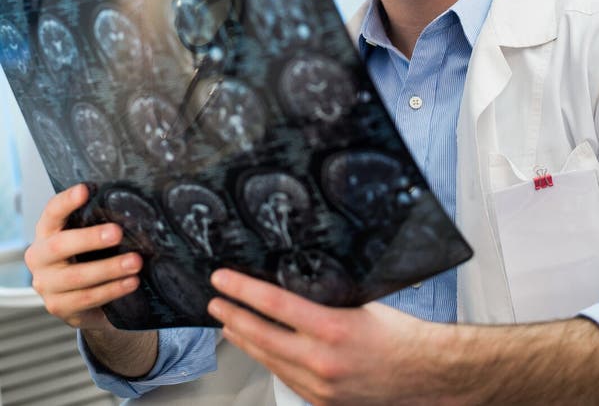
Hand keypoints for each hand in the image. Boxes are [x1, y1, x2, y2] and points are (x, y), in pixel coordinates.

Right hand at [24, 183, 142, 330]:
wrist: (77, 298)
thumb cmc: (85, 256)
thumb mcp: (86, 236)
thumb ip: (96, 221)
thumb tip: (131, 205)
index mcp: (46, 232)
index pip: (52, 212)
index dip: (67, 201)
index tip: (85, 189)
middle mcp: (39, 257)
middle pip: (60, 246)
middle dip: (90, 238)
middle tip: (117, 233)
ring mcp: (46, 284)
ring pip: (77, 276)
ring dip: (110, 269)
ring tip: (135, 262)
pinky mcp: (59, 306)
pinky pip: (87, 298)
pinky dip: (112, 290)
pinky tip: (131, 282)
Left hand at [208, 269, 458, 405]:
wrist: (425, 374)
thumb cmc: (399, 333)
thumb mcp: (362, 300)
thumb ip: (327, 293)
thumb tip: (296, 273)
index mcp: (332, 328)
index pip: (273, 304)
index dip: (242, 290)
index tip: (222, 280)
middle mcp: (321, 361)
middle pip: (261, 335)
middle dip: (232, 316)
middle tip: (213, 300)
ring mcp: (320, 386)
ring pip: (269, 360)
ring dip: (244, 339)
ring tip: (226, 323)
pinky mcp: (322, 401)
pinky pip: (285, 377)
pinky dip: (267, 359)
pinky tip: (258, 348)